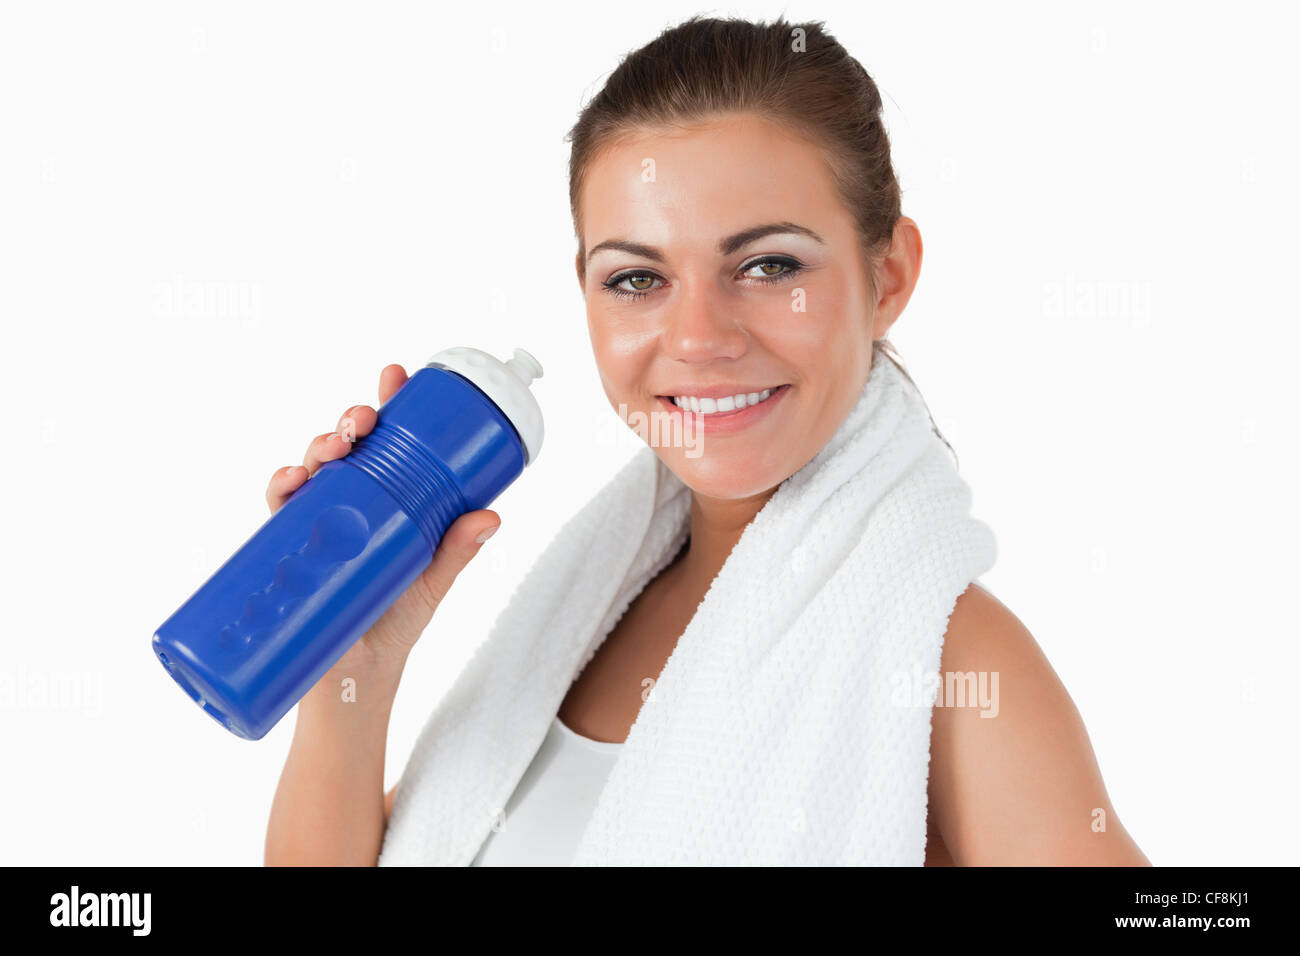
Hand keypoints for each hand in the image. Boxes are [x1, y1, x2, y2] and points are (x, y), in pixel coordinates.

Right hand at [264, 363, 499, 673]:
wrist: (355, 682)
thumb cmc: (395, 625)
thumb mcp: (432, 583)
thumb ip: (456, 551)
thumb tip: (491, 516)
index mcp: (385, 502)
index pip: (387, 444)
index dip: (388, 405)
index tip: (395, 376)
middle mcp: (348, 505)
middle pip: (347, 448)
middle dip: (352, 421)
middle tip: (364, 418)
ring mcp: (317, 525)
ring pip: (314, 469)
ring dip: (320, 446)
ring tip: (336, 446)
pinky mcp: (290, 552)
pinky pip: (279, 513)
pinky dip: (281, 488)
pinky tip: (291, 481)